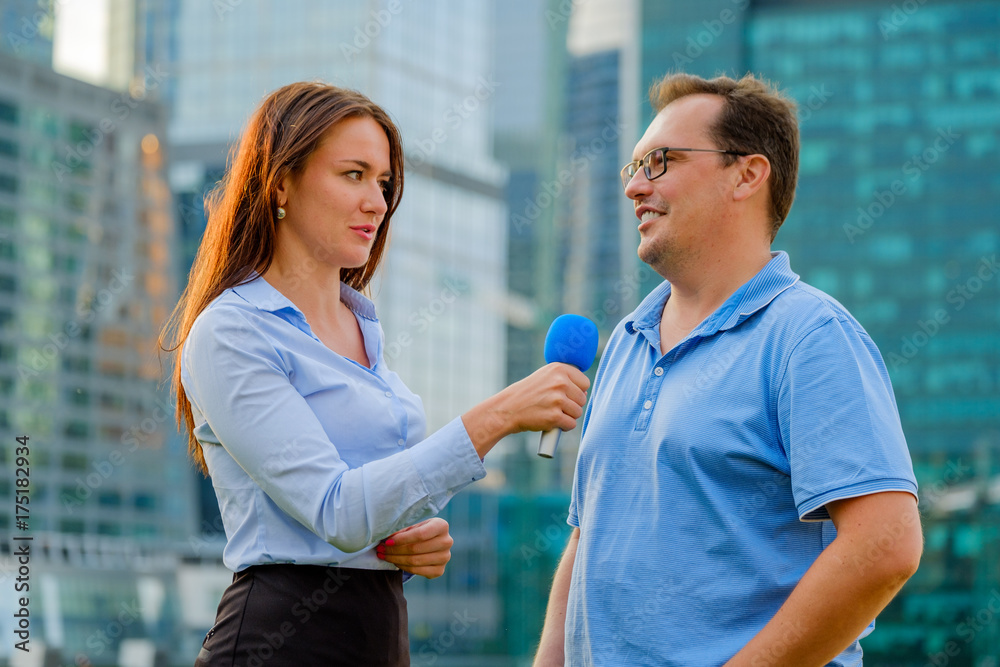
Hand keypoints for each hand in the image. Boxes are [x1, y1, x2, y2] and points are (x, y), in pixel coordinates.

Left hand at [376, 518, 452, 578]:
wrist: (431, 543)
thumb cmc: (419, 531)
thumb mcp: (413, 526)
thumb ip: (402, 531)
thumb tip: (386, 539)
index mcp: (442, 526)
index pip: (420, 534)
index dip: (402, 539)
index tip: (387, 542)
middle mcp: (447, 542)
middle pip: (416, 549)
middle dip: (394, 550)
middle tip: (380, 550)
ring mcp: (445, 558)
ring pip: (415, 561)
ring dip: (395, 559)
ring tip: (384, 556)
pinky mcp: (439, 570)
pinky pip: (417, 571)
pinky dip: (403, 567)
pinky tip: (395, 562)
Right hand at [462, 362, 590, 457]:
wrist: (508, 408)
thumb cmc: (527, 394)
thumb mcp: (545, 376)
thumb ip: (564, 379)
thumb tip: (585, 392)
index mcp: (559, 369)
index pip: (585, 382)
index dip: (577, 391)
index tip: (564, 394)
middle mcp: (560, 382)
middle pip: (582, 399)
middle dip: (572, 405)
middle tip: (555, 406)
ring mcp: (557, 399)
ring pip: (577, 412)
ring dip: (568, 416)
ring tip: (552, 413)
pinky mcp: (554, 416)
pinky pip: (571, 424)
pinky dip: (563, 427)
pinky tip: (552, 422)